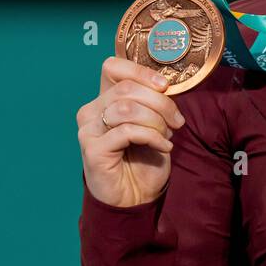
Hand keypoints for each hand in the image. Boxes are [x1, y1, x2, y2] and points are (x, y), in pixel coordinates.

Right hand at [77, 56, 184, 207]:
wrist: (134, 198)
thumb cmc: (143, 160)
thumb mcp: (153, 124)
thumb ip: (153, 103)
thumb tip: (166, 85)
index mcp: (104, 100)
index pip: (113, 67)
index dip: (141, 72)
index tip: (165, 86)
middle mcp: (91, 111)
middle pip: (127, 88)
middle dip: (160, 103)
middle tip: (177, 121)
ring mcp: (88, 130)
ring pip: (127, 108)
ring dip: (156, 122)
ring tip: (167, 136)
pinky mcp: (93, 149)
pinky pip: (128, 131)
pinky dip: (153, 137)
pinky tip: (163, 147)